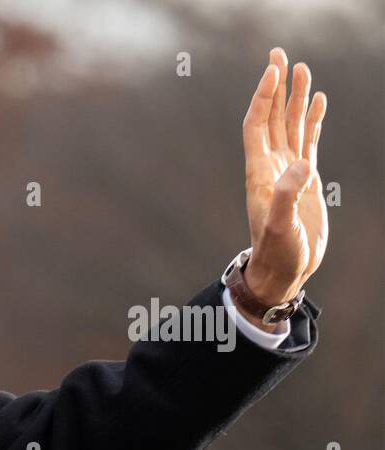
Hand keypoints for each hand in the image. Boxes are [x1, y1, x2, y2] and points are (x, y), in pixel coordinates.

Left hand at [241, 47, 328, 304]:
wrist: (283, 271)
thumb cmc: (277, 253)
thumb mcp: (279, 227)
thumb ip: (286, 196)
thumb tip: (301, 165)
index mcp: (260, 173)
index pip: (257, 125)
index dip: (263, 96)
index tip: (272, 70)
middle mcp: (271, 166)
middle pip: (272, 117)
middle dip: (276, 86)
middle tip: (280, 53)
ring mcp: (288, 171)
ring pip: (291, 125)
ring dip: (295, 98)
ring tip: (303, 69)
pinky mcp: (304, 179)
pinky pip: (307, 140)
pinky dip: (312, 119)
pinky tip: (318, 101)